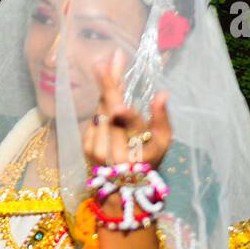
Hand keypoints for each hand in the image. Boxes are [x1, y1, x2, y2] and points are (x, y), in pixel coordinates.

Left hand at [82, 48, 171, 168]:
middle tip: (108, 59)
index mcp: (138, 150)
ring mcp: (97, 150)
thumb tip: (162, 93)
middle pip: (111, 111)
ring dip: (106, 92)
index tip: (119, 106)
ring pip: (100, 111)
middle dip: (109, 83)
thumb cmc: (149, 158)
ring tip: (109, 71)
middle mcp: (115, 151)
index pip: (132, 131)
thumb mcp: (163, 143)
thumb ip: (162, 119)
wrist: (122, 188)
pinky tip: (110, 108)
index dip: (126, 117)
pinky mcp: (86, 147)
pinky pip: (95, 118)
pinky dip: (102, 110)